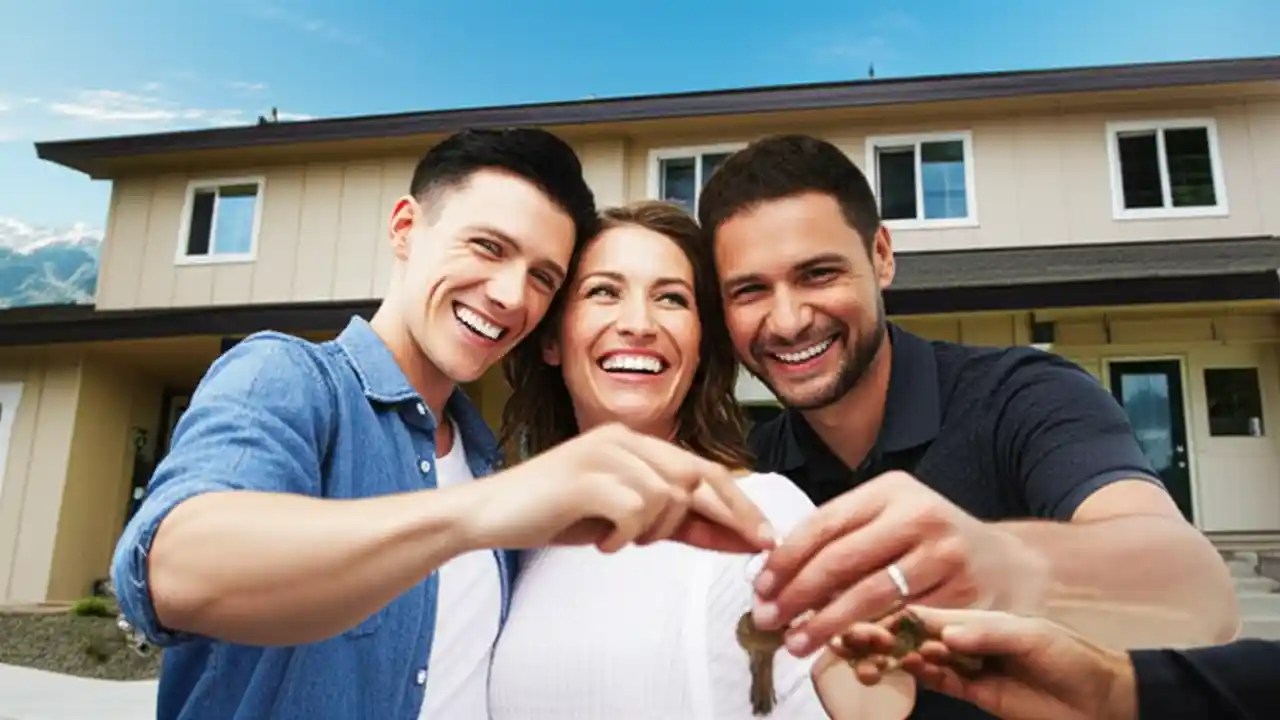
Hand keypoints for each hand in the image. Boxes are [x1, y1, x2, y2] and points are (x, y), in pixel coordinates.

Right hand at [466, 423, 775, 553]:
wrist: (487, 515)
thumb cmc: (553, 514)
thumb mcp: (621, 519)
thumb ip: (673, 521)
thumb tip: (733, 538)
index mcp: (632, 440)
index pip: (702, 468)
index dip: (738, 504)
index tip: (763, 537)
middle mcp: (622, 437)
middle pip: (697, 477)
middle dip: (723, 518)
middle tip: (745, 549)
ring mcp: (603, 452)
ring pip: (668, 496)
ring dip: (654, 530)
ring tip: (619, 539)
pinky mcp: (586, 475)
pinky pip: (636, 509)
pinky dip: (625, 535)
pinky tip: (601, 543)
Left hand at [752, 471, 1039, 654]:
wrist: (1009, 565)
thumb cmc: (931, 541)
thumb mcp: (890, 517)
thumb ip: (841, 534)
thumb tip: (775, 569)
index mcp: (891, 490)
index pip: (825, 523)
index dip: (787, 558)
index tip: (761, 586)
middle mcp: (919, 517)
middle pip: (842, 560)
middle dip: (797, 595)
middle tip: (768, 620)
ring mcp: (944, 556)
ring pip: (870, 597)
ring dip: (825, 624)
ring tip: (796, 643)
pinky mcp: (962, 595)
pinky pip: (902, 623)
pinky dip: (867, 639)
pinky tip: (844, 650)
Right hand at [831, 606, 1137, 719]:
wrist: (1104, 696)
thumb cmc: (1073, 657)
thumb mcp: (1034, 639)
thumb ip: (989, 635)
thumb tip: (945, 635)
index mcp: (972, 614)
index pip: (918, 609)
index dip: (883, 609)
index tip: (851, 609)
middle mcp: (961, 634)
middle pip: (903, 629)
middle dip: (866, 628)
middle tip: (833, 632)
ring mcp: (964, 661)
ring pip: (909, 653)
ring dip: (878, 652)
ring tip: (847, 650)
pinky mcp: (971, 689)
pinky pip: (932, 679)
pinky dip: (909, 674)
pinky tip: (889, 669)